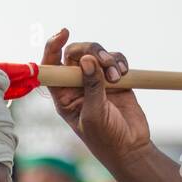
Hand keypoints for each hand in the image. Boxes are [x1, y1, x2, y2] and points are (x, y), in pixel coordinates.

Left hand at [42, 28, 150, 166]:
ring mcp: (96, 81)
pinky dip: (120, 61)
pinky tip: (124, 72)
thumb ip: (91, 86)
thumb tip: (87, 58)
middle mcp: (76, 85)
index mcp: (63, 95)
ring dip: (108, 59)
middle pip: (75, 53)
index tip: (63, 33)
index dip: (52, 47)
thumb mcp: (94, 114)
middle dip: (90, 51)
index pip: (51, 66)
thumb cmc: (106, 138)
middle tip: (105, 61)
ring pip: (97, 54)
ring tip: (118, 75)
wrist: (131, 147)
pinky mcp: (115, 79)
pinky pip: (115, 60)